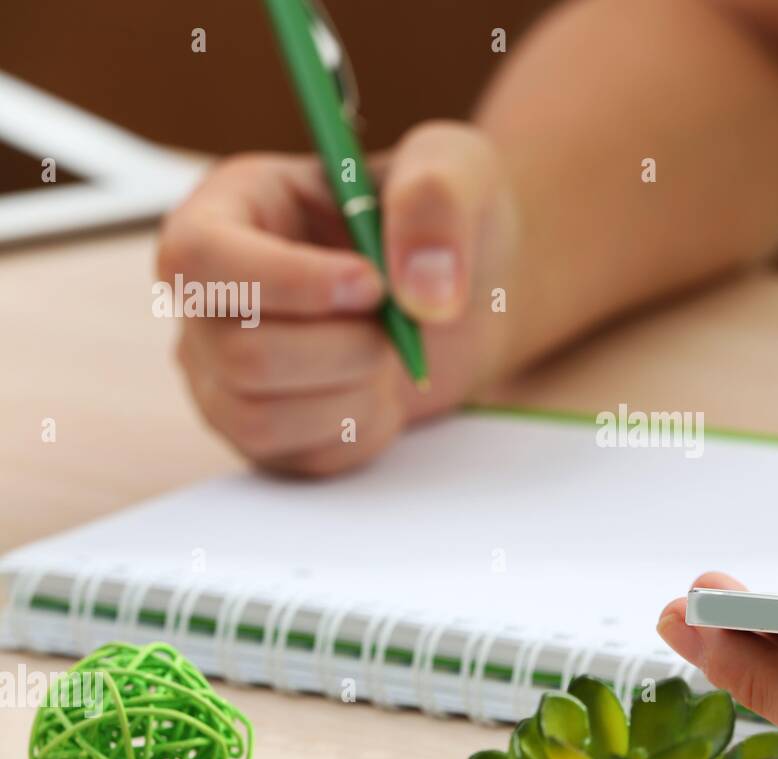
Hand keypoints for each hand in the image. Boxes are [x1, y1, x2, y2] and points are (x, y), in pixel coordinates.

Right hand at [158, 122, 517, 473]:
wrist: (466, 292)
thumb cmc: (441, 220)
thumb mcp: (456, 169)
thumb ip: (437, 201)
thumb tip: (422, 289)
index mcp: (233, 209)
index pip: (197, 256)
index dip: (284, 283)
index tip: (371, 285)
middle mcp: (210, 295)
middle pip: (241, 353)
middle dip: (349, 347)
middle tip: (402, 319)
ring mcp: (224, 370)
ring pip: (262, 416)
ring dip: (357, 390)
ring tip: (391, 349)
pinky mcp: (261, 431)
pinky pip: (301, 455)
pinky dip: (363, 428)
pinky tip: (381, 386)